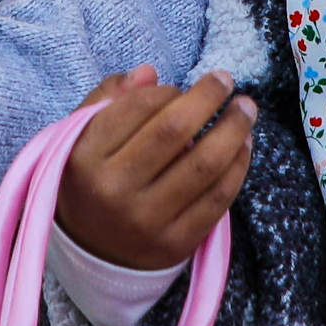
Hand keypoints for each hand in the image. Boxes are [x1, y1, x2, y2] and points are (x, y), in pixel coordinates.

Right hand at [56, 67, 251, 270]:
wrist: (89, 252)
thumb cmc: (90, 181)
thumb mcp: (81, 136)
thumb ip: (108, 98)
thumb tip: (150, 73)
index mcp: (86, 157)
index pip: (138, 107)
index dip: (169, 90)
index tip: (183, 86)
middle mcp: (114, 190)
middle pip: (174, 131)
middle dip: (209, 98)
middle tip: (227, 80)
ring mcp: (146, 220)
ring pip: (204, 165)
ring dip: (234, 129)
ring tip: (245, 110)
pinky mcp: (175, 244)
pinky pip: (218, 199)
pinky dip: (238, 167)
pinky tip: (244, 146)